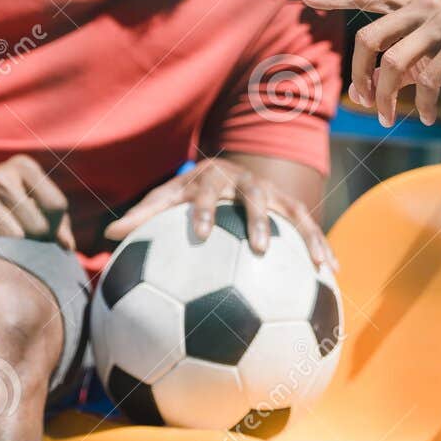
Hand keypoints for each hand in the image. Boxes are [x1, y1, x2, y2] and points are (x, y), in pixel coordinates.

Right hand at [0, 154, 74, 251]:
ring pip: (15, 239)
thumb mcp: (27, 204)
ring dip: (10, 251)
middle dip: (33, 243)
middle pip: (38, 226)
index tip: (40, 234)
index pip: (57, 206)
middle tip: (17, 243)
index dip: (54, 228)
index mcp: (23, 166)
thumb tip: (67, 246)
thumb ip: (56, 223)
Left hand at [103, 160, 335, 270]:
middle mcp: (243, 183)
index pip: (205, 193)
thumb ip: (141, 218)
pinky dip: (321, 245)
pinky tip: (333, 271)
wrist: (225, 169)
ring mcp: (270, 193)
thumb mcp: (165, 199)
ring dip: (305, 236)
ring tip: (317, 264)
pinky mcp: (289, 205)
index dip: (204, 211)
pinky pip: (309, 225)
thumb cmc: (188, 193)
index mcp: (210, 180)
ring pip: (292, 211)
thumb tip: (107, 238)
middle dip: (259, 221)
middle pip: (254, 198)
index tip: (200, 234)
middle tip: (260, 248)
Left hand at [300, 0, 440, 124]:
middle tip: (363, 103)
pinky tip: (425, 118)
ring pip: (393, 63)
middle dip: (360, 76)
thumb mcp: (430, 56)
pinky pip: (426, 82)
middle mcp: (425, 5)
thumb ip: (399, 65)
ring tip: (387, 119)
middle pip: (368, 38)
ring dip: (385, 98)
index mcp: (414, 1)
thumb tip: (365, 89)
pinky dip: (422, 106)